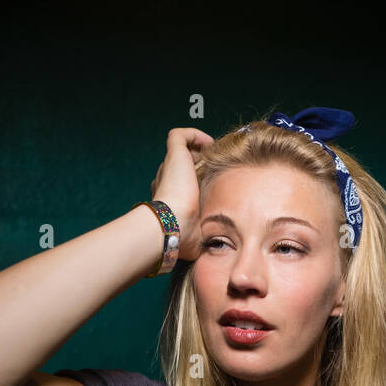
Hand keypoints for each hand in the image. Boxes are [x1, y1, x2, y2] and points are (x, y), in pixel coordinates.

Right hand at [150, 127, 213, 259]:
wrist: (172, 227)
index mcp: (170, 200)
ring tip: (217, 157)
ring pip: (182, 151)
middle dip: (200, 167)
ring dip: (199, 151)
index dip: (197, 184)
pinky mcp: (173, 155)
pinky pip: (181, 135)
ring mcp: (168, 167)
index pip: (182, 186)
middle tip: (220, 171)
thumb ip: (204, 239)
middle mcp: (166, 181)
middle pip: (182, 168)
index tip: (215, 188)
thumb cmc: (183, 238)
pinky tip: (210, 145)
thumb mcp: (197, 239)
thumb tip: (214, 250)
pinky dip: (195, 135)